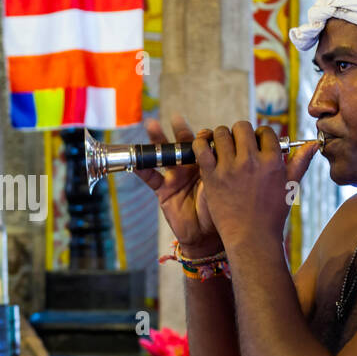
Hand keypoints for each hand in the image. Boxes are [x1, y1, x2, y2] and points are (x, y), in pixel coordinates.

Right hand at [135, 114, 221, 256]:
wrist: (208, 237)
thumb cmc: (221, 211)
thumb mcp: (221, 186)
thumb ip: (217, 168)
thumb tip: (219, 148)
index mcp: (208, 164)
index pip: (204, 143)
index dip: (205, 137)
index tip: (209, 135)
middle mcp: (190, 167)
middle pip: (182, 144)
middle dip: (179, 130)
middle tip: (176, 118)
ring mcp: (175, 177)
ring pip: (164, 155)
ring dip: (157, 140)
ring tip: (151, 125)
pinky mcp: (163, 191)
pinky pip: (150, 178)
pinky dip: (142, 169)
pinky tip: (135, 160)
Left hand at [195, 121, 320, 252]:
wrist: (251, 238)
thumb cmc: (272, 215)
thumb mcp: (290, 187)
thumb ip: (300, 162)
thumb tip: (313, 144)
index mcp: (272, 161)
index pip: (265, 131)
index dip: (260, 135)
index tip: (256, 145)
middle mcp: (251, 161)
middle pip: (242, 127)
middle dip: (240, 132)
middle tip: (237, 144)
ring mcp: (230, 168)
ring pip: (220, 134)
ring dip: (220, 137)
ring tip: (221, 147)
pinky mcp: (211, 177)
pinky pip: (201, 149)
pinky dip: (200, 144)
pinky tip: (204, 149)